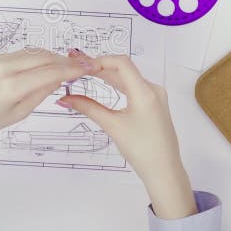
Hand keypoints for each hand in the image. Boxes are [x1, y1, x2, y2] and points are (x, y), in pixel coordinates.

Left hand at [0, 48, 97, 156]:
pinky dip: (38, 57)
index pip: (51, 71)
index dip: (73, 69)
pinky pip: (22, 53)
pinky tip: (45, 66)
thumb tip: (58, 79)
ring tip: (67, 68)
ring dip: (52, 57)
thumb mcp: (17, 114)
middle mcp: (5, 67)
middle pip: (45, 56)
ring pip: (34, 52)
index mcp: (12, 86)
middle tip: (83, 67)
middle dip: (66, 61)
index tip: (89, 69)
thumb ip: (40, 93)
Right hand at [58, 51, 196, 219]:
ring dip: (107, 75)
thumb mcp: (112, 126)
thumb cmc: (141, 150)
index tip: (80, 66)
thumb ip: (88, 108)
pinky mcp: (153, 104)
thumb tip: (66, 98)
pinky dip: (117, 85)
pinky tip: (103, 84)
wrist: (164, 170)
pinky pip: (133, 87)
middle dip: (99, 67)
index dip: (99, 60)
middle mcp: (153, 89)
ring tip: (85, 73)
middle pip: (123, 69)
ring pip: (128, 78)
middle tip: (76, 66)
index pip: (121, 63)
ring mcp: (155, 96)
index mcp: (145, 92)